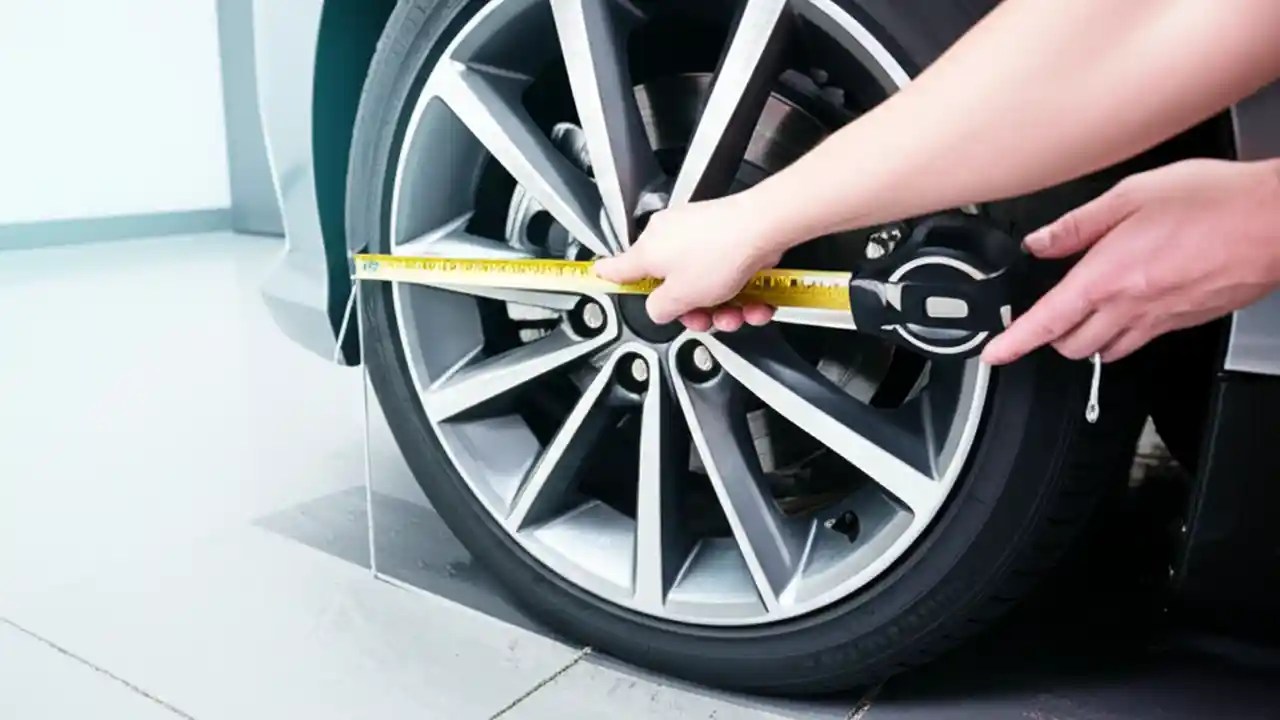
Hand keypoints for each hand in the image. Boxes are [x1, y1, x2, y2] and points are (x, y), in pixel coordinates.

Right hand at [593, 194, 785, 331]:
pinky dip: (742, 292)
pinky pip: (725, 272)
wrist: (763, 228)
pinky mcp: (724, 235)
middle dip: (696, 311)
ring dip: (725, 307)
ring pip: (704, 284)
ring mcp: (698, 235)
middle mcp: (669, 237)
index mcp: (649, 250)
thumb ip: (659, 309)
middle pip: (672, 287)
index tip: (597, 279)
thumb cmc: (720, 253)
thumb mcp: (681, 297)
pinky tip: (757, 304)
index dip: (609, 278)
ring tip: (742, 314)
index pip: (618, 268)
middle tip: (711, 320)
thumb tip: (657, 310)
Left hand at [982, 158, 1279, 365]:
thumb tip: (1040, 242)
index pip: (1046, 322)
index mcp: (1107, 277)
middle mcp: (1131, 307)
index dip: (1014, 343)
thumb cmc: (1215, 202)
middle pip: (1072, 346)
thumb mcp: (1132, 195)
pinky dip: (1123, 334)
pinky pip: (1141, 341)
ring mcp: (1161, 320)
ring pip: (1106, 351)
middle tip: (1043, 318)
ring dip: (1086, 340)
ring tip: (1083, 315)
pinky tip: (1130, 307)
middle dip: (1050, 337)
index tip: (994, 353)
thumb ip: (1078, 224)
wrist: (1275, 221)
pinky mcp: (1186, 323)